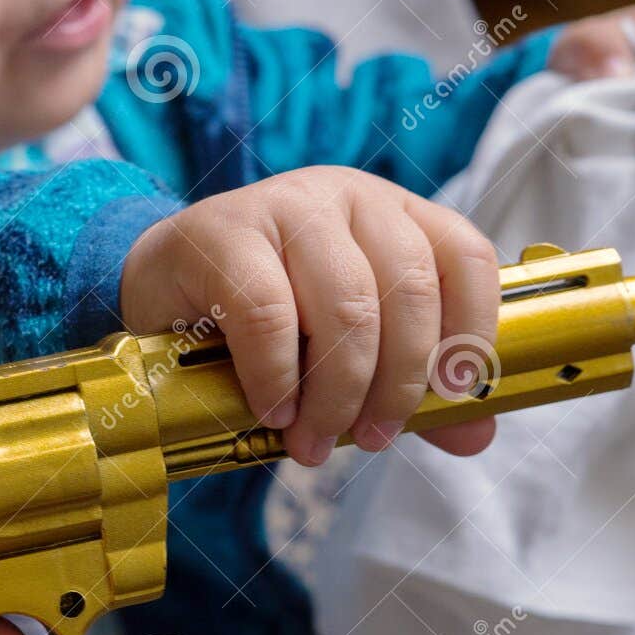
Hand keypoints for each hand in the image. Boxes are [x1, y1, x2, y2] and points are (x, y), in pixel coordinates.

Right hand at [121, 166, 499, 466]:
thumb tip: (473, 437)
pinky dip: (277, 378)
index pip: (463, 256)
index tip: (451, 397)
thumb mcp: (344, 343)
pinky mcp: (222, 232)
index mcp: (391, 213)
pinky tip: (273, 411)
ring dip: (338, 392)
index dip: (471, 329)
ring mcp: (284, 204)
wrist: (161, 285)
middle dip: (397, 383)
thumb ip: (408, 383)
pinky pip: (268, 315)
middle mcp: (347, 194)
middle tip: (369, 439)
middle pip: (408, 289)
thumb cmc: (262, 314)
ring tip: (314, 440)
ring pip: (348, 305)